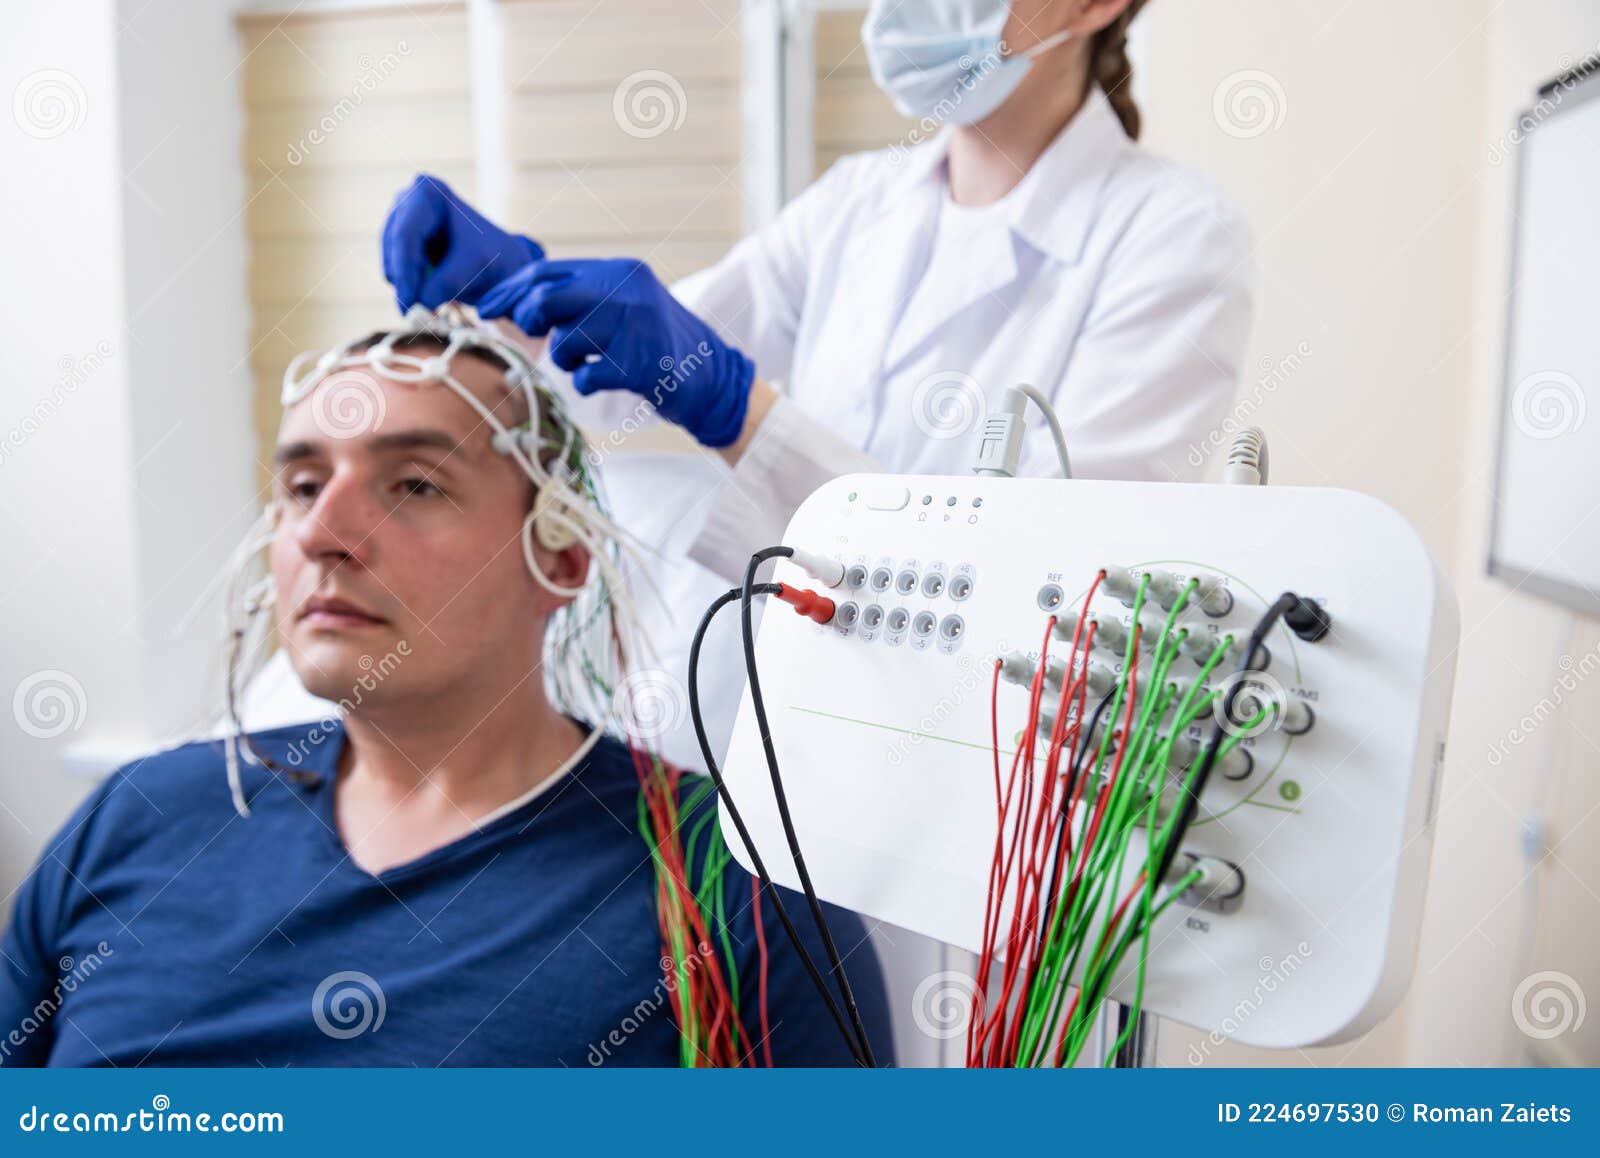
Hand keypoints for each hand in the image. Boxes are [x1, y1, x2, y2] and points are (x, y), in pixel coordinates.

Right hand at [381, 174, 542, 310]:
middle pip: (394, 249)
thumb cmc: (492, 257)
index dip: (404, 270)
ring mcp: (400, 220)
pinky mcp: (399, 243)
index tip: (409, 303)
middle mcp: (407, 200)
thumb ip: (446, 284)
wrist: (500, 262)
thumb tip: (420, 302)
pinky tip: (433, 290)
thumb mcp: (475, 267)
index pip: (406, 234)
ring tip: (439, 297)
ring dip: (410, 286)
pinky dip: (411, 286)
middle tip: (418, 312)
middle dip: (407, 281)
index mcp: (429, 192)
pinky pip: (395, 272)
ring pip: (391, 263)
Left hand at [477, 258, 755, 448]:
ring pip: (566, 342)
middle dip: (529, 320)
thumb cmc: (654, 343)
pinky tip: (608, 378)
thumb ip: (578, 298)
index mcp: (618, 270)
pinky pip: (587, 376)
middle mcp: (627, 290)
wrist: (711, 375)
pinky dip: (588, 383)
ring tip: (590, 360)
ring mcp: (636, 326)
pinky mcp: (640, 363)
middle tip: (533, 336)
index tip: (484, 308)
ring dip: (568, 358)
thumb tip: (513, 304)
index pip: (548, 272)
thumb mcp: (621, 305)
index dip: (510, 291)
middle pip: (548, 300)